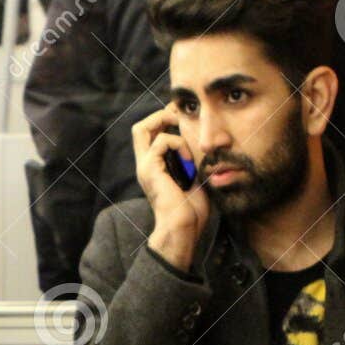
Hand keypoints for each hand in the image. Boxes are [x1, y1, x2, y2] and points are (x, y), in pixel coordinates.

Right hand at [133, 106, 211, 270]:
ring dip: (171, 130)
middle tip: (178, 117)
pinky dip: (177, 144)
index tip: (182, 117)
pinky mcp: (149, 169)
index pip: (149, 135)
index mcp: (154, 167)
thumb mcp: (194, 177)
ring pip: (143, 128)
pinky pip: (161, 141)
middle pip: (140, 127)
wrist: (184, 228)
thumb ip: (192, 160)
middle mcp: (145, 165)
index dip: (162, 120)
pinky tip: (187, 161)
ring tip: (187, 147)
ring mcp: (145, 167)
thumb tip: (204, 143)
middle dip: (159, 116)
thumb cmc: (192, 210)